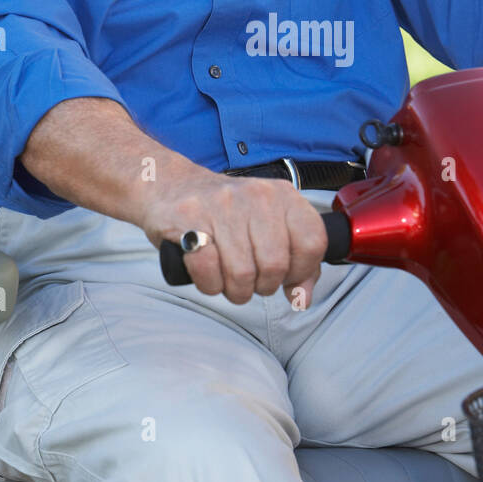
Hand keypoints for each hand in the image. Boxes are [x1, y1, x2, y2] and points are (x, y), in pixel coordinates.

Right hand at [138, 162, 327, 305]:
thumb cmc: (223, 212)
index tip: (286, 276)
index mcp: (282, 195)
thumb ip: (294, 259)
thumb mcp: (267, 224)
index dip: (302, 271)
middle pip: (275, 265)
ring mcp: (221, 205)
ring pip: (242, 273)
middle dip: (262, 286)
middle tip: (250, 281)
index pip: (312, 241)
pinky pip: (208, 269)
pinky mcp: (189, 218)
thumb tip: (302, 297)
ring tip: (228, 280)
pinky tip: (208, 274)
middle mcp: (256, 196)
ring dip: (234, 290)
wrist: (169, 184)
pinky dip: (209, 284)